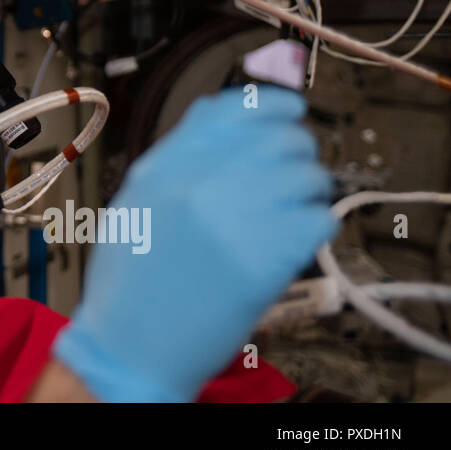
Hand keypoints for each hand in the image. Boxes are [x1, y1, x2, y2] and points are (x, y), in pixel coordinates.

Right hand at [53, 86, 337, 401]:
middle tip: (290, 177)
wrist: (130, 344)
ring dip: (309, 194)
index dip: (272, 106)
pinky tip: (292, 244)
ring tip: (290, 216)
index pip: (234, 109)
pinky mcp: (268, 257)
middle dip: (296, 155)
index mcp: (165, 164)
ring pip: (309, 177)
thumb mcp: (137, 199)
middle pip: (281, 138)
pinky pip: (320, 220)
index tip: (288, 112)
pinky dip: (315, 229)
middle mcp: (202, 180)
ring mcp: (237, 216)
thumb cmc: (130, 279)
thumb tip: (216, 115)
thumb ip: (176, 155)